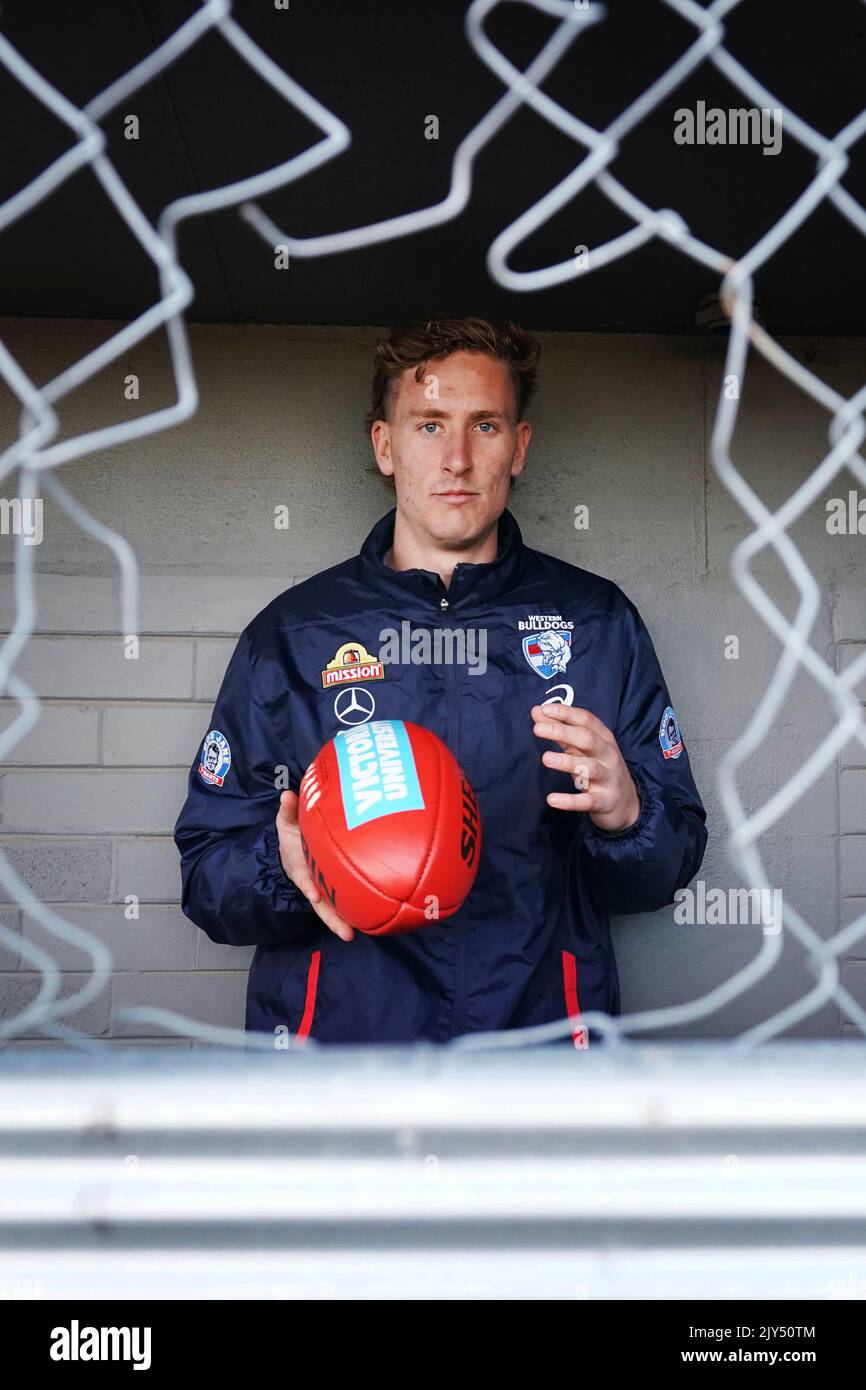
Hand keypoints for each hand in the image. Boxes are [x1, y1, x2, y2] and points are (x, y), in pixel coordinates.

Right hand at [276, 791, 354, 940]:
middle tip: (345, 934)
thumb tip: (287, 795)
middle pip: (321, 904)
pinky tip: (370, 921)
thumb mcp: (287, 820)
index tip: (314, 894)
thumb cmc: (292, 833)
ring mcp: (322, 887)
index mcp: (299, 865)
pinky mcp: (333, 887)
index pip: (304, 877)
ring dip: (342, 921)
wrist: (292, 846)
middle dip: (332, 919)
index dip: (308, 886)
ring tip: (354, 936)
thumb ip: (288, 809)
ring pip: (333, 908)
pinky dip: (353, 911)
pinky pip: (343, 901)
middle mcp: (311, 881)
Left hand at [531, 702, 640, 832]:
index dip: (566, 713)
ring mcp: (608, 779)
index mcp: (603, 739)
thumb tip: (537, 711)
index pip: (586, 720)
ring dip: (567, 762)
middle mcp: (608, 756)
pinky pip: (588, 801)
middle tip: (538, 729)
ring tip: (546, 758)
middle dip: (563, 732)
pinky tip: (552, 800)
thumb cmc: (599, 768)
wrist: (626, 803)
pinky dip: (570, 801)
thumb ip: (560, 730)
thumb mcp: (582, 748)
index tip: (545, 709)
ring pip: (589, 768)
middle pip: (588, 740)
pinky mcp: (604, 801)